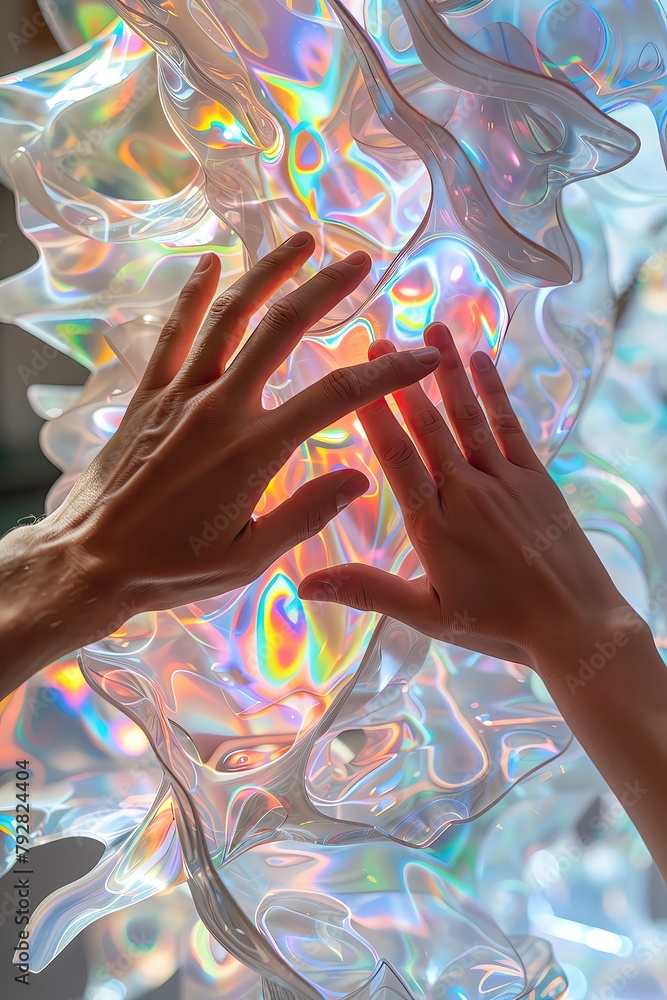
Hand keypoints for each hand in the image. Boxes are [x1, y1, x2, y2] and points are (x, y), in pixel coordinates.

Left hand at [42, 233, 440, 618]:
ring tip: (300, 239)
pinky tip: (210, 263)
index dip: (386, 374)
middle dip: (326, 288)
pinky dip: (193, 294)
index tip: (420, 357)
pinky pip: (173, 333)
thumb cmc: (172, 567)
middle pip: (282, 329)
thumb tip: (359, 478)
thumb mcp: (250, 557)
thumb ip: (306, 514)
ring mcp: (180, 395)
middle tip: (359, 260)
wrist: (91, 560)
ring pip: (230, 315)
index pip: (335, 398)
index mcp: (255, 451)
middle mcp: (220, 408)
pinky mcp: (148, 395)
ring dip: (268, 272)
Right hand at [299, 324, 640, 673]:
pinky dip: (493, 392)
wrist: (574, 626)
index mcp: (432, 522)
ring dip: (448, 371)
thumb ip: (366, 590)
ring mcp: (503, 480)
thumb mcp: (426, 615)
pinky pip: (510, 426)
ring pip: (468, 416)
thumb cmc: (498, 624)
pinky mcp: (535, 479)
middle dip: (402, 381)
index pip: (395, 456)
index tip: (357, 377)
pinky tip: (480, 361)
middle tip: (380, 338)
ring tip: (432, 330)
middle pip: (428, 426)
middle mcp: (465, 491)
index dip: (375, 414)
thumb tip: (304, 584)